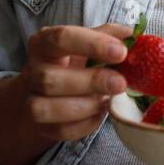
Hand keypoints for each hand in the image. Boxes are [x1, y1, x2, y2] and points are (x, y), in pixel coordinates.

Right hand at [18, 23, 132, 143]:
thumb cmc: (74, 62)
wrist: (50, 90)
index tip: (121, 52)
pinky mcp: (41, 125)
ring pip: (46, 108)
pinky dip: (85, 124)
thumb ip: (108, 35)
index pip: (61, 38)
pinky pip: (60, 130)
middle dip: (90, 82)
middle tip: (120, 83)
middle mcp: (33, 70)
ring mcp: (31, 99)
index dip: (92, 45)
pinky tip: (99, 113)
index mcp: (44, 43)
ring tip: (107, 100)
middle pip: (50, 78)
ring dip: (84, 106)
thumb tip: (132, 34)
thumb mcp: (87, 43)